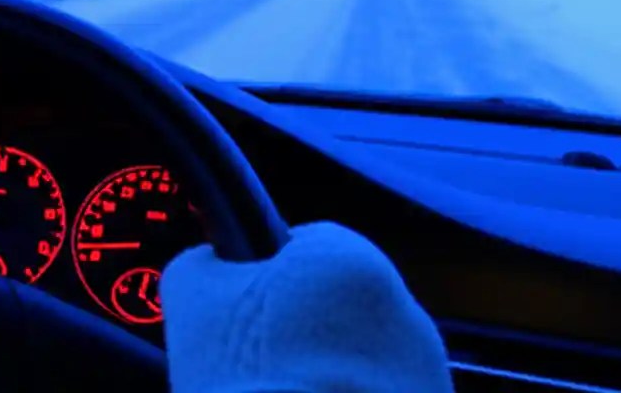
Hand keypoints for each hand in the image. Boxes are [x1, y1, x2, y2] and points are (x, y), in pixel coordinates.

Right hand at [160, 222, 452, 392]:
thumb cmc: (245, 384)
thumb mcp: (189, 296)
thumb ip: (205, 263)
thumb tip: (211, 262)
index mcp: (349, 257)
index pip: (301, 242)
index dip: (263, 277)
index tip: (239, 314)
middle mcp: (407, 305)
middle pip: (339, 303)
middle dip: (303, 331)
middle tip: (256, 370)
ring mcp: (430, 372)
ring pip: (364, 359)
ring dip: (332, 376)